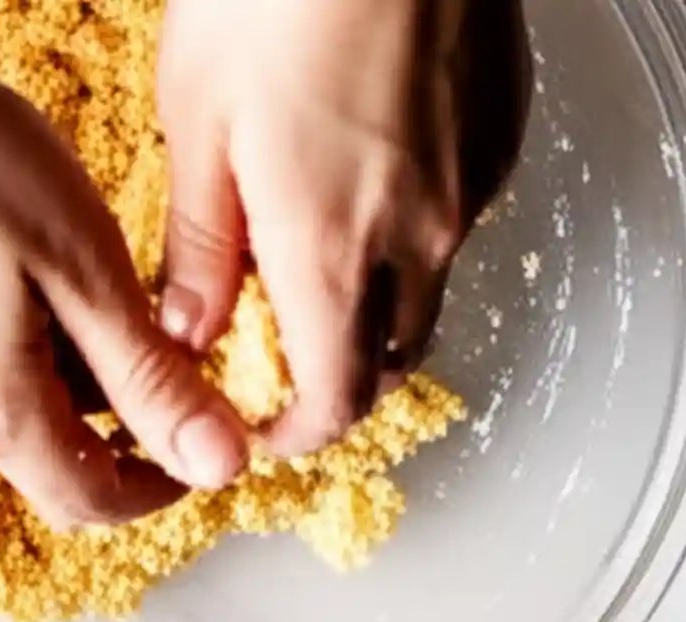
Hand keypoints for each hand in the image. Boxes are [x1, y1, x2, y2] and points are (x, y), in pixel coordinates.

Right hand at [0, 32, 247, 527]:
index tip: (194, 445)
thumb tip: (218, 463)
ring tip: (49, 257)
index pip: (89, 498)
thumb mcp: (80, 265)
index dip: (155, 484)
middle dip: (100, 398)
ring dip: (38, 352)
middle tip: (130, 312)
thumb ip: (148, 375)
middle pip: (38, 439)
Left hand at [157, 0, 530, 454]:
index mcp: (333, 249)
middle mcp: (420, 237)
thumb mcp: (198, 125)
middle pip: (390, 361)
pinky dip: (410, 239)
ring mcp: (471, 189)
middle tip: (279, 358)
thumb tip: (188, 328)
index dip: (295, 432)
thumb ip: (200, 245)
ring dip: (374, 312)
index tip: (260, 427)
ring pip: (428, 294)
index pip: (335, 399)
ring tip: (317, 267)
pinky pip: (457, 224)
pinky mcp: (498, 141)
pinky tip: (365, 185)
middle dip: (334, 382)